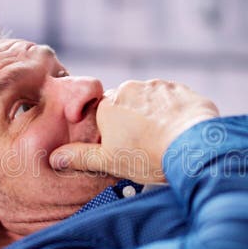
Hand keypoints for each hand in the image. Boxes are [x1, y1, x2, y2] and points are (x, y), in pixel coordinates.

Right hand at [49, 80, 218, 182]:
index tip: (126, 148)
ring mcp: (157, 86)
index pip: (104, 116)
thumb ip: (80, 157)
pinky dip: (175, 113)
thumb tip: (54, 157)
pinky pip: (174, 100)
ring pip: (151, 102)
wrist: (193, 146)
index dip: (114, 133)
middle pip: (127, 106)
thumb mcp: (109, 161)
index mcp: (109, 105)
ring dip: (155, 116)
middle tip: (146, 147)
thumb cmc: (149, 156)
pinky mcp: (181, 90)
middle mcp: (130, 89)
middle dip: (134, 122)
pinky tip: (180, 132)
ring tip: (166, 141)